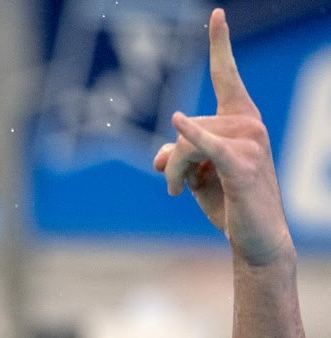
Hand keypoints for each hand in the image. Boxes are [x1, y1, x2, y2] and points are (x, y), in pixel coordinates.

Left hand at [153, 8, 290, 264]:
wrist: (254, 240)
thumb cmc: (229, 203)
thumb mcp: (196, 174)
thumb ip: (177, 155)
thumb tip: (159, 155)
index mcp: (240, 121)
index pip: (228, 76)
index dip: (220, 44)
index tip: (216, 14)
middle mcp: (250, 125)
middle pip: (186, 127)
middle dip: (172, 159)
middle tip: (172, 186)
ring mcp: (249, 144)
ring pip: (186, 143)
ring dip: (174, 171)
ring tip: (178, 192)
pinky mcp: (240, 166)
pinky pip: (208, 147)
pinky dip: (192, 137)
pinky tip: (177, 122)